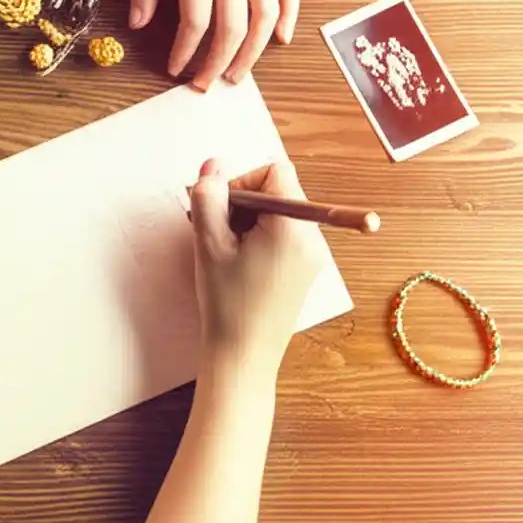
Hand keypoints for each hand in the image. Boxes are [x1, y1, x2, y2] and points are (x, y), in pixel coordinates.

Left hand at [131, 0, 299, 90]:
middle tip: (204, 84)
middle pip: (233, 25)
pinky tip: (281, 39)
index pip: (195, 19)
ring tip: (237, 74)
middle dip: (218, 62)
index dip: (184, 51)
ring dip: (254, 51)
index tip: (174, 69)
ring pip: (266, 12)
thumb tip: (138, 25)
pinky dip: (290, 13)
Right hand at [189, 158, 325, 381]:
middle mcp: (312, 238)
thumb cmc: (226, 303)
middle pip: (279, 193)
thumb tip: (214, 165)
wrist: (243, 357)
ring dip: (249, 223)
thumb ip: (209, 196)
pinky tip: (239, 265)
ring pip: (279, 215)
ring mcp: (313, 257)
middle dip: (244, 204)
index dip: (242, 182)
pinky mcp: (305, 272)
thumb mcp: (209, 243)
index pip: (275, 172)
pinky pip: (284, 237)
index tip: (221, 210)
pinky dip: (260, 240)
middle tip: (217, 233)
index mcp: (294, 227)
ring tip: (226, 252)